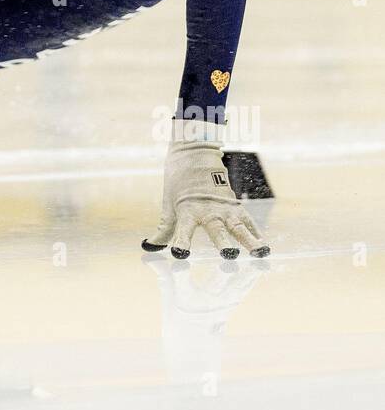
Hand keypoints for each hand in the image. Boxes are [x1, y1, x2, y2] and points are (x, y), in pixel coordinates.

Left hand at [142, 119, 270, 258]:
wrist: (195, 153)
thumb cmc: (178, 182)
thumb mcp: (168, 204)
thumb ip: (164, 230)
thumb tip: (148, 247)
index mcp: (187, 211)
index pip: (183, 230)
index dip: (181, 242)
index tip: (179, 254)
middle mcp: (207, 210)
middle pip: (216, 229)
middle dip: (223, 243)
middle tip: (229, 256)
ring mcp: (223, 207)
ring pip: (238, 225)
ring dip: (249, 239)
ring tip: (260, 252)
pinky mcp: (234, 204)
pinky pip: (247, 220)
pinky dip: (255, 232)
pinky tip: (263, 244)